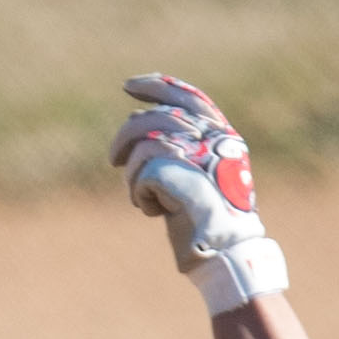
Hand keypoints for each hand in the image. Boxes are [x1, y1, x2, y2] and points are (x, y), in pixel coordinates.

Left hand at [108, 74, 285, 311]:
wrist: (224, 252)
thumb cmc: (207, 220)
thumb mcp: (198, 176)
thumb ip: (178, 149)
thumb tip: (136, 122)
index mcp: (222, 135)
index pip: (188, 98)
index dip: (157, 87)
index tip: (128, 86)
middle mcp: (213, 138)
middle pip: (154, 117)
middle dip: (126, 137)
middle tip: (113, 159)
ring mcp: (198, 153)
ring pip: (144, 143)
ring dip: (133, 174)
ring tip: (142, 197)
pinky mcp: (181, 174)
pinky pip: (142, 173)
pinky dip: (140, 194)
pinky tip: (154, 211)